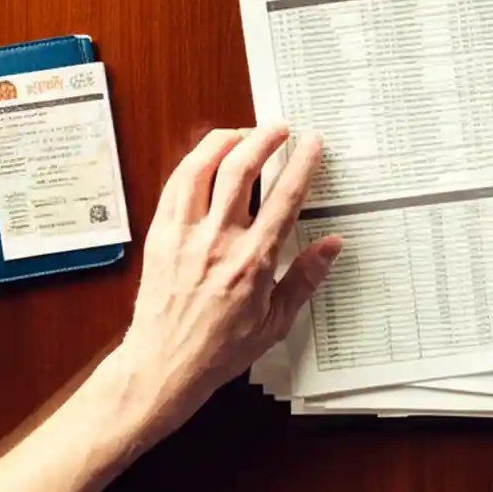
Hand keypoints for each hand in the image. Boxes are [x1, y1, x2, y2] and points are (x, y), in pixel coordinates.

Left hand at [117, 126, 342, 436]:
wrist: (165, 364)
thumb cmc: (220, 349)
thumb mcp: (276, 321)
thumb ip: (305, 277)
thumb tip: (332, 244)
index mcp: (252, 262)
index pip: (284, 199)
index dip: (301, 165)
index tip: (312, 145)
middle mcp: (217, 241)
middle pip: (241, 170)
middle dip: (264, 138)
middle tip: (279, 127)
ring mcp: (184, 235)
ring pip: (201, 167)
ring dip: (224, 140)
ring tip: (242, 132)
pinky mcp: (160, 235)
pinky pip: (175, 185)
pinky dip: (193, 163)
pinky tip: (207, 158)